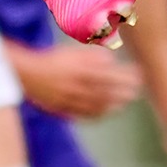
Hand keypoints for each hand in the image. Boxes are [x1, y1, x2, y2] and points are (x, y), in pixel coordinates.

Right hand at [10, 44, 141, 118]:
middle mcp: (79, 87)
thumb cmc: (52, 60)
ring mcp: (73, 100)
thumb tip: (111, 61)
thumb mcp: (73, 52)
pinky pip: (86, 114)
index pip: (111, 75)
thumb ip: (93, 57)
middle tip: (137, 90)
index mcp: (81, 70)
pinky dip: (99, 114)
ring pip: (98, 105)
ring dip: (115, 104)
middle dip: (125, 91)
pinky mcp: (66, 109)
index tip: (139, 74)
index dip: (127, 76)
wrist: (27, 74)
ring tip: (125, 102)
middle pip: (108, 91)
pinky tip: (107, 112)